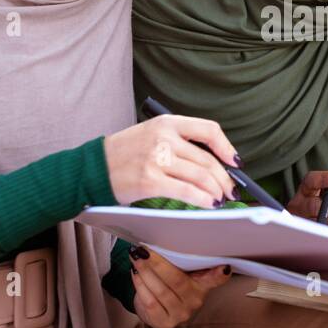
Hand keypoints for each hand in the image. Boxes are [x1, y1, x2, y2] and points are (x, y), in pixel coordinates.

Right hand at [104, 115, 238, 207]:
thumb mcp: (151, 135)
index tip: (235, 162)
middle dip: (224, 179)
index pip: (208, 129)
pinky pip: (186, 191)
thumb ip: (179, 143)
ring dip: (215, 191)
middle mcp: (163, 137)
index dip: (226, 147)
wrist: (92, 168)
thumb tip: (213, 163)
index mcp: (166, 122)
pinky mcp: (150, 180)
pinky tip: (208, 205)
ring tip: (220, 200)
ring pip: (200, 176)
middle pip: (207, 159)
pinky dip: (202, 200)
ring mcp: (156, 158)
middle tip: (230, 191)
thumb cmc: (124, 154)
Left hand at [130, 247, 231, 327]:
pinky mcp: (165, 323)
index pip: (215, 279)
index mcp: (203, 285)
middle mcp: (195, 301)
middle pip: (176, 280)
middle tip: (144, 250)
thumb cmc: (170, 285)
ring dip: (145, 272)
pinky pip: (150, 302)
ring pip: (161, 291)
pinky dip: (140, 285)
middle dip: (157, 263)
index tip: (224, 268)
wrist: (157, 311)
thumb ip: (182, 261)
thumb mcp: (181, 273)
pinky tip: (135, 274)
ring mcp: (181, 314)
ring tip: (136, 258)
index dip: (220, 274)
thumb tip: (167, 238)